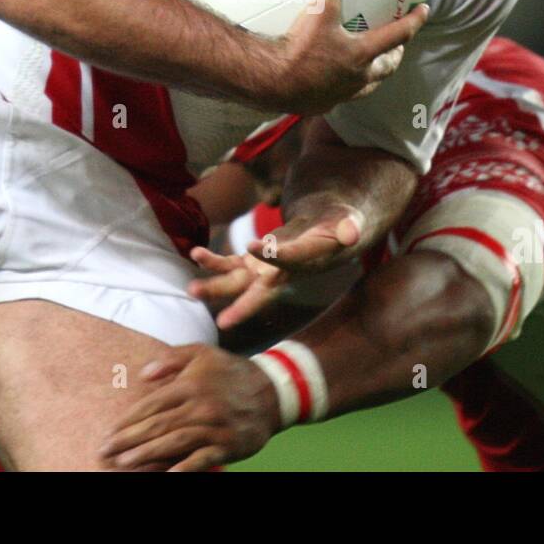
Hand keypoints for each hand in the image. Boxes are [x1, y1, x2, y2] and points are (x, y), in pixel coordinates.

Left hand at [100, 345, 278, 470]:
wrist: (272, 390)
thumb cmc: (231, 371)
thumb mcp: (202, 353)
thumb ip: (170, 359)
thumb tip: (142, 374)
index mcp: (190, 384)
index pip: (152, 404)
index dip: (128, 420)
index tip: (109, 432)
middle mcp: (200, 405)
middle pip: (158, 425)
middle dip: (128, 440)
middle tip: (105, 451)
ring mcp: (214, 426)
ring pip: (174, 442)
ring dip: (147, 454)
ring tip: (124, 463)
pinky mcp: (227, 444)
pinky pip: (202, 459)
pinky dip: (184, 468)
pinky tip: (167, 476)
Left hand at [188, 203, 363, 328]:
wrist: (328, 231)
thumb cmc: (340, 224)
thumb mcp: (348, 221)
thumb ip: (348, 228)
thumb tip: (351, 233)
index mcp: (308, 259)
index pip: (291, 260)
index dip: (274, 255)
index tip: (254, 244)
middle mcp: (285, 272)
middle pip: (262, 292)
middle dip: (242, 306)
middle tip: (222, 323)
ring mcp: (266, 269)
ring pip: (238, 283)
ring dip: (215, 287)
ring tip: (192, 290)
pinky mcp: (254, 261)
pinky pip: (230, 264)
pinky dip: (212, 261)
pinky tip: (195, 254)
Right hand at [262, 0, 427, 114]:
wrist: (272, 84)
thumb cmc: (300, 49)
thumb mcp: (318, 10)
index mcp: (362, 54)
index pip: (398, 35)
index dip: (413, 21)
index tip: (424, 10)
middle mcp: (357, 78)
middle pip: (386, 68)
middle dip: (395, 56)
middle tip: (398, 46)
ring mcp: (340, 94)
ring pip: (366, 86)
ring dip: (372, 75)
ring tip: (368, 66)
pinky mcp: (321, 104)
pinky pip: (338, 95)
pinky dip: (341, 85)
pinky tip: (330, 78)